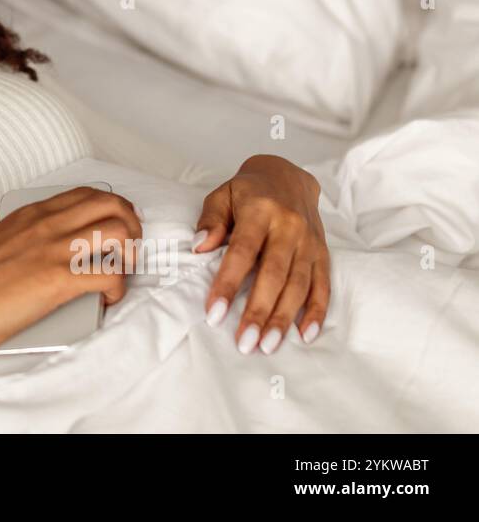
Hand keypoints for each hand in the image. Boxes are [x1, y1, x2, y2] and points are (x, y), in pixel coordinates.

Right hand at [0, 187, 143, 358]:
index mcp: (27, 215)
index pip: (84, 194)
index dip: (110, 208)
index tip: (114, 227)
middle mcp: (45, 226)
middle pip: (110, 204)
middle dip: (131, 224)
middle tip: (128, 249)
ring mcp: (53, 251)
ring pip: (119, 232)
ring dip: (131, 252)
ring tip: (122, 272)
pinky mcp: (58, 282)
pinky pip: (110, 275)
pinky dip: (119, 287)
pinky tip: (108, 298)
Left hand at [194, 154, 330, 354]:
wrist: (288, 175)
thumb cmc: (248, 191)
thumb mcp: (222, 195)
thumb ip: (210, 220)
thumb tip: (199, 246)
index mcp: (261, 211)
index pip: (243, 252)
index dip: (228, 283)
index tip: (213, 312)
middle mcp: (289, 227)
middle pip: (274, 275)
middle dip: (258, 311)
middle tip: (244, 342)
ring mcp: (310, 241)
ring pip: (299, 285)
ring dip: (284, 318)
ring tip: (267, 345)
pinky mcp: (323, 252)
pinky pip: (323, 285)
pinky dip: (316, 311)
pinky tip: (306, 334)